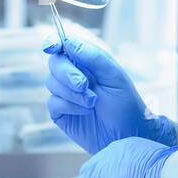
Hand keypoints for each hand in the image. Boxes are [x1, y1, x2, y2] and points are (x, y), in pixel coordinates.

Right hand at [44, 37, 173, 153]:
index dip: (53, 43)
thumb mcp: (114, 76)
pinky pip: (53, 102)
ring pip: (51, 83)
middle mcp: (73, 75)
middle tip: (84, 85)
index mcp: (87, 62)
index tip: (51, 47)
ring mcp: (65, 93)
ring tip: (92, 102)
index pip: (64, 45)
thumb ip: (93, 57)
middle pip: (55, 63)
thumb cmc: (125, 103)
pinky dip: (69, 106)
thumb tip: (68, 42)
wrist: (127, 134)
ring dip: (72, 93)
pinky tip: (84, 112)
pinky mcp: (60, 112)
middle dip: (67, 73)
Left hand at [75, 137, 177, 177]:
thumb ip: (144, 172)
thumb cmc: (166, 173)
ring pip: (87, 176)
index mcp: (126, 146)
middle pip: (96, 166)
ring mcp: (99, 163)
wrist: (162, 173)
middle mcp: (110, 151)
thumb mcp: (154, 167)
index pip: (112, 160)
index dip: (112, 175)